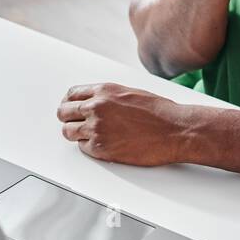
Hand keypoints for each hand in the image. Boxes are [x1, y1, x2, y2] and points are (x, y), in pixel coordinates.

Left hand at [56, 83, 190, 165]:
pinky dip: (89, 147)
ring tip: (88, 136)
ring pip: (68, 132)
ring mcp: (97, 128)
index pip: (71, 94)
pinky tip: (103, 144)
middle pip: (64, 113)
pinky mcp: (101, 148)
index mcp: (104, 91)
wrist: (175, 130)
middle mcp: (96, 107)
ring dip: (76, 134)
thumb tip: (96, 103)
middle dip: (68, 118)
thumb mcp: (130, 93)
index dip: (69, 103)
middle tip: (73, 123)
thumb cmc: (160, 112)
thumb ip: (108, 97)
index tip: (70, 108)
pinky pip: (83, 148)